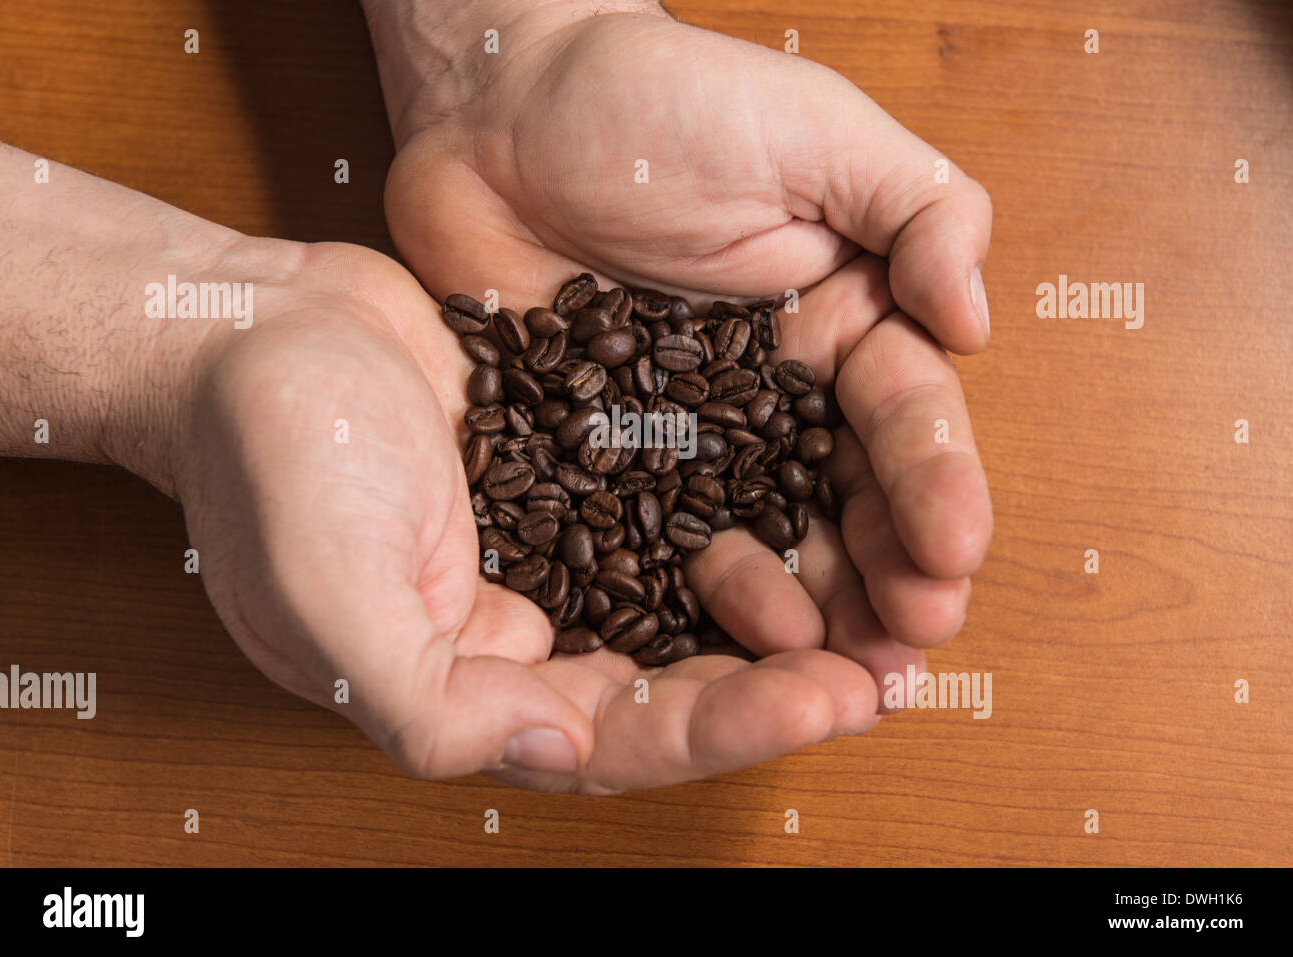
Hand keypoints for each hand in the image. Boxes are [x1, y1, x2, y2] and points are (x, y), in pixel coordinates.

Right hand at [177, 243, 892, 791]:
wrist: (247, 331)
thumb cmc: (270, 460)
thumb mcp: (330, 600)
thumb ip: (432, 701)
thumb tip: (556, 746)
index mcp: (469, 685)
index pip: (621, 735)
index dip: (731, 724)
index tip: (835, 697)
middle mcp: (521, 632)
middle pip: (677, 680)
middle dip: (784, 680)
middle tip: (894, 661)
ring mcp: (549, 551)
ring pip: (688, 603)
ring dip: (782, 607)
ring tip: (880, 598)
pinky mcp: (569, 472)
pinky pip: (670, 510)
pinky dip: (741, 517)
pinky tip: (812, 509)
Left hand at [367, 5, 993, 687]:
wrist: (501, 107)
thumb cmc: (660, 99)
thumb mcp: (817, 128)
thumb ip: (919, 210)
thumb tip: (976, 325)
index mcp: (841, 323)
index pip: (905, 420)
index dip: (935, 488)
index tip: (954, 552)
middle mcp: (776, 394)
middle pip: (846, 504)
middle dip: (887, 578)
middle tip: (907, 649)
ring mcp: (692, 437)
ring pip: (763, 542)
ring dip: (806, 611)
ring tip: (831, 675)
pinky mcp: (608, 461)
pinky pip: (654, 542)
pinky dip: (687, 600)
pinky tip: (716, 651)